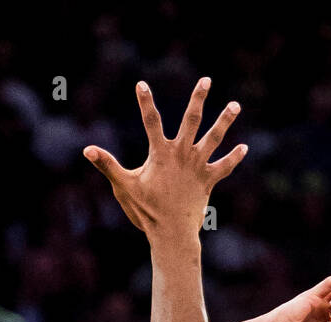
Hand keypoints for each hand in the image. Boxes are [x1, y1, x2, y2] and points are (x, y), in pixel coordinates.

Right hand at [84, 78, 245, 239]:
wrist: (171, 232)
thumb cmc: (145, 210)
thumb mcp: (123, 186)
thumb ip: (107, 165)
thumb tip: (87, 149)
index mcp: (161, 154)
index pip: (151, 122)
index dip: (145, 102)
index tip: (141, 85)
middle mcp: (182, 154)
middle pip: (192, 120)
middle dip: (198, 98)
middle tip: (206, 80)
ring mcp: (198, 166)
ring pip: (214, 138)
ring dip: (225, 120)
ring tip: (235, 105)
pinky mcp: (208, 180)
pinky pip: (224, 167)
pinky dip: (233, 158)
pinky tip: (243, 148)